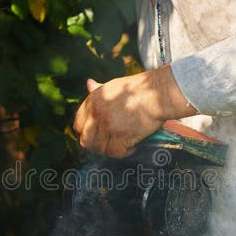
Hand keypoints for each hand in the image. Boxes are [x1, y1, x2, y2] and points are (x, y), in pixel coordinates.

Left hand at [73, 66, 195, 157]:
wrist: (157, 93)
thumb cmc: (139, 88)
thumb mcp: (114, 85)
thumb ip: (98, 89)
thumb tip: (89, 83)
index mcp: (93, 100)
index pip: (78, 124)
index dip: (86, 133)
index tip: (96, 136)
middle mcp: (97, 113)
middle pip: (86, 140)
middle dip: (96, 145)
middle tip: (109, 144)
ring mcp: (107, 126)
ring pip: (100, 149)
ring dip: (111, 150)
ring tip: (122, 145)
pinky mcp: (120, 136)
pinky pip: (115, 153)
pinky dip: (124, 152)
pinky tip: (132, 147)